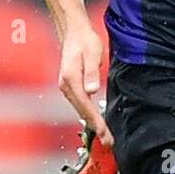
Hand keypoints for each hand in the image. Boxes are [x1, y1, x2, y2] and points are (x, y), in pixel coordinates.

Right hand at [58, 21, 113, 146]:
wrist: (73, 32)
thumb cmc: (84, 41)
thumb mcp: (92, 54)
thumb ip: (92, 72)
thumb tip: (91, 89)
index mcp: (71, 79)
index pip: (86, 106)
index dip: (96, 122)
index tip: (104, 134)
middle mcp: (66, 85)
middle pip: (82, 111)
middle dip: (96, 128)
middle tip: (108, 142)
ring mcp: (67, 86)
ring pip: (81, 109)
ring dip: (92, 123)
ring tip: (105, 136)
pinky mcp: (70, 86)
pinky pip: (80, 104)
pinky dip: (88, 114)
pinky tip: (96, 121)